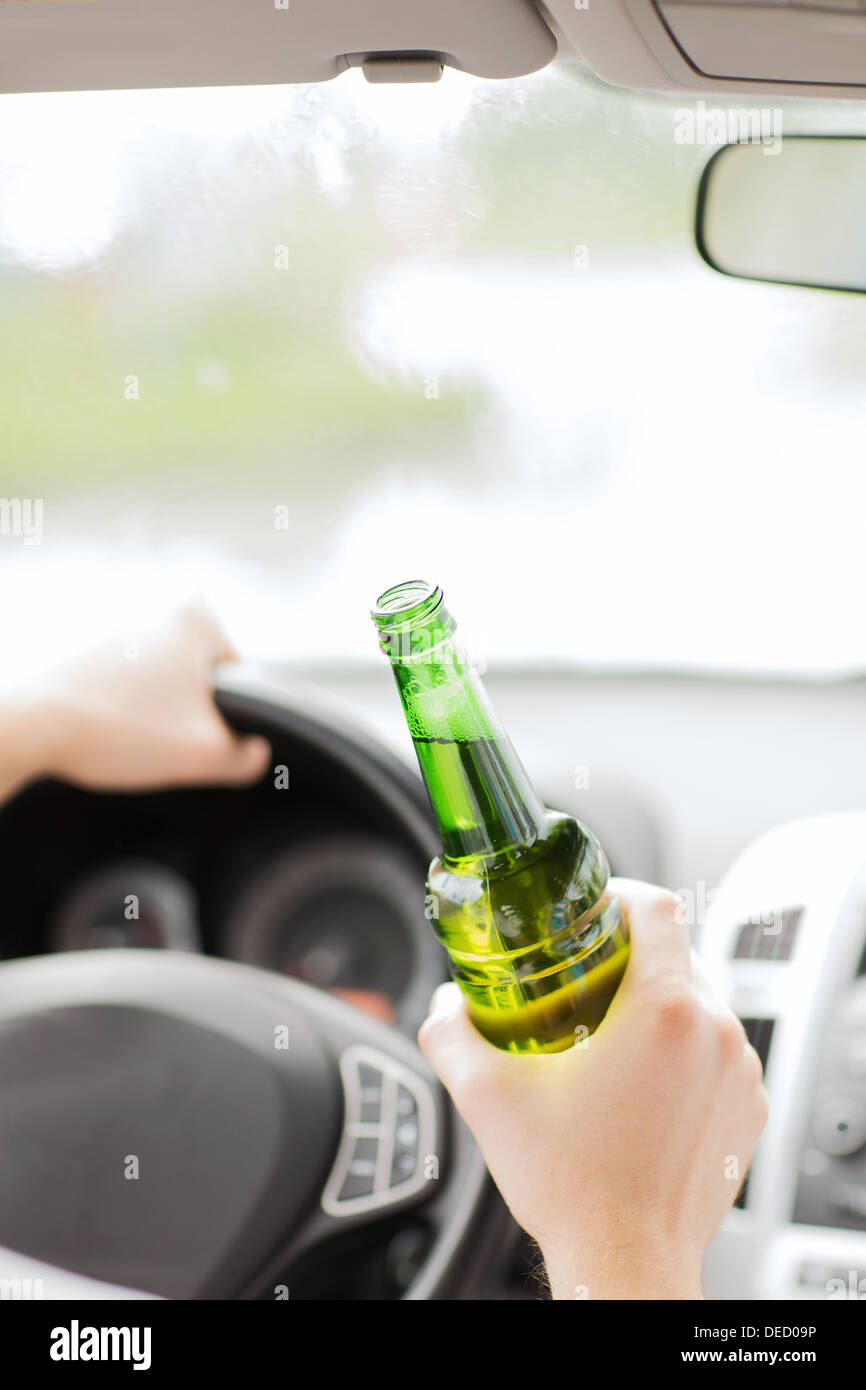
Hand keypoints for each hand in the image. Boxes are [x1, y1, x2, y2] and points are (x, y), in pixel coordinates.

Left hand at [0, 603, 270, 799]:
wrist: (28, 728)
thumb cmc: (114, 730)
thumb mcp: (205, 756)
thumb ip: (250, 757)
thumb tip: (256, 753)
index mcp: (196, 619)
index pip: (243, 679)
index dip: (229, 718)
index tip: (198, 736)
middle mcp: (159, 610)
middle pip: (200, 682)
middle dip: (189, 715)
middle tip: (162, 739)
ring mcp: (120, 626)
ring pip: (163, 687)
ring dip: (153, 715)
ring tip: (128, 735)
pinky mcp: (90, 648)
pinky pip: (127, 688)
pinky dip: (123, 711)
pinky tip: (106, 730)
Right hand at [418, 880, 768, 1300]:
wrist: (627, 1263)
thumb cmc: (574, 1188)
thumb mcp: (488, 1099)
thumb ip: (451, 1035)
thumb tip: (441, 1006)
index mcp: (664, 1011)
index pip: (658, 907)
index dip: (620, 895)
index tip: (593, 908)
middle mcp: (715, 1033)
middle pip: (679, 952)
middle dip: (630, 954)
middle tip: (583, 973)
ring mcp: (740, 1073)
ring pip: (702, 1001)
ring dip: (659, 1002)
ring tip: (609, 1030)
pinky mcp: (748, 1108)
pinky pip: (720, 1050)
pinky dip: (686, 1049)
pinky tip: (641, 1079)